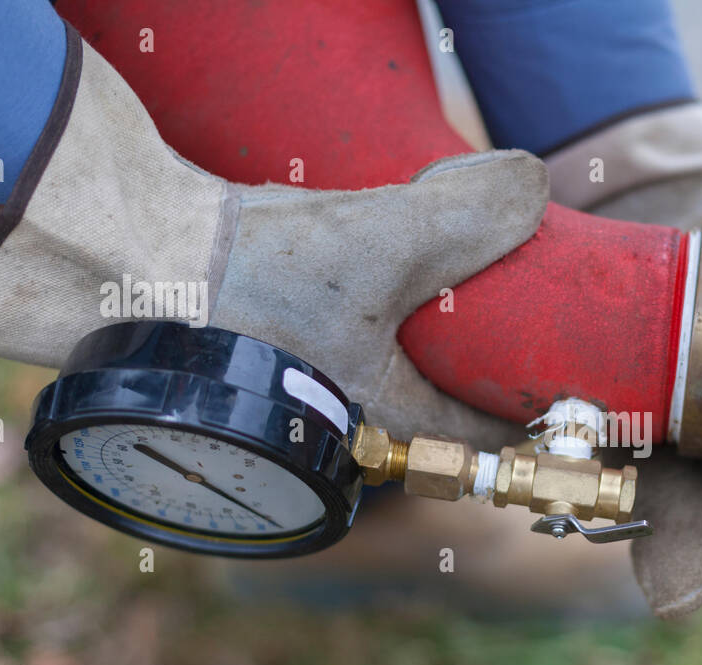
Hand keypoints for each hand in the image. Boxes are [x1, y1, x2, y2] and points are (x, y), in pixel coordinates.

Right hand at [0, 39, 547, 449]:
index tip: (568, 391)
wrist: (133, 260)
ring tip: (474, 283)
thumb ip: (468, 217)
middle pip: (445, 398)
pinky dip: (391, 290)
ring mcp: (314, 378)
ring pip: (402, 355)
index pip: (481, 438)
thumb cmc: (249, 280)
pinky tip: (399, 250)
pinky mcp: (284, 334)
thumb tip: (533, 188)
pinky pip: (363, 318)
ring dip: (436, 324)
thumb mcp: (383, 245)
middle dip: (485, 366)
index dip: (532, 416)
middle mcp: (350, 413)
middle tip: (528, 325)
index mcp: (385, 418)